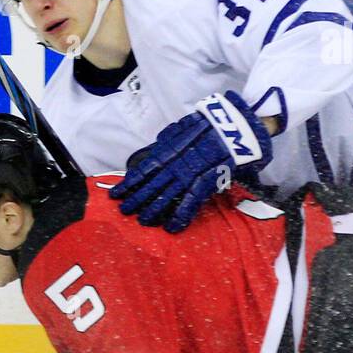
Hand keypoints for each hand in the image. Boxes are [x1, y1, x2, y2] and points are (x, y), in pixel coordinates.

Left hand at [110, 91, 272, 232]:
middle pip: (151, 184)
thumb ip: (170, 138)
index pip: (144, 168)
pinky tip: (172, 228)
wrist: (237, 124)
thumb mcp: (185, 126)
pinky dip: (182, 215)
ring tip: (142, 221)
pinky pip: (192, 201)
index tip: (116, 193)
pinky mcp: (208, 181)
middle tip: (124, 211)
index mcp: (170, 148)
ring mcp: (191, 172)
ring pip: (168, 195)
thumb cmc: (212, 125)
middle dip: (136, 198)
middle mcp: (177, 162)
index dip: (130, 182)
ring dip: (154, 209)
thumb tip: (156, 148)